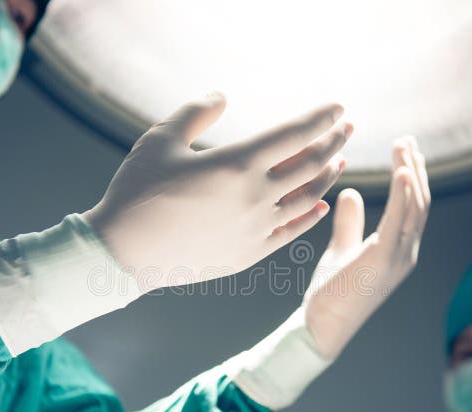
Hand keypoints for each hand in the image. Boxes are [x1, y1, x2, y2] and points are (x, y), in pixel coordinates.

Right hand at [83, 92, 352, 291]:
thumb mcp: (160, 139)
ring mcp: (256, 229)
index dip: (321, 117)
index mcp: (237, 163)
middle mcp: (255, 196)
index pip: (294, 134)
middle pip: (310, 165)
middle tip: (347, 128)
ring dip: (327, 177)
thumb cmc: (137, 190)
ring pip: (308, 199)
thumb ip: (195, 113)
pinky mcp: (250, 254)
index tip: (338, 107)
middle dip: (333, 142)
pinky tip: (321, 205)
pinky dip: (311, 215)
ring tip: (338, 162)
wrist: (124, 253)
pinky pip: (292, 232)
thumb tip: (222, 97)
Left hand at [303, 137, 429, 359]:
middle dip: (415, 168)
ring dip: (411, 173)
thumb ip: (349, 222)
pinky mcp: (383, 262)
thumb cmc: (331, 292)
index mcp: (398, 250)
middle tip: (407, 140)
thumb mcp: (341, 248)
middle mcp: (406, 253)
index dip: (413, 176)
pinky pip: (400, 222)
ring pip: (415, 208)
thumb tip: (351, 193)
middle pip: (420, 202)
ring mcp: (399, 258)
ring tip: (404, 146)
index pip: (413, 207)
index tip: (405, 150)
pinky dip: (404, 195)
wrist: (320, 326)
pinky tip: (401, 171)